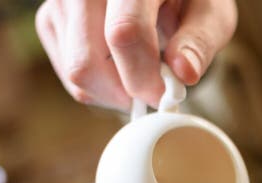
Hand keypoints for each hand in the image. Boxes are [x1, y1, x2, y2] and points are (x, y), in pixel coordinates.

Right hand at [35, 0, 236, 109]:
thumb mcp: (211, 14)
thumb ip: (199, 42)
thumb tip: (183, 73)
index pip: (124, 32)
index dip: (144, 76)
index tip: (165, 94)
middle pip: (88, 62)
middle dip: (126, 92)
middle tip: (153, 90)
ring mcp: (62, 2)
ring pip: (77, 73)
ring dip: (114, 91)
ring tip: (141, 69)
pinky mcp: (50, 20)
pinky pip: (69, 73)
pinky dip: (100, 85)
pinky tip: (122, 66)